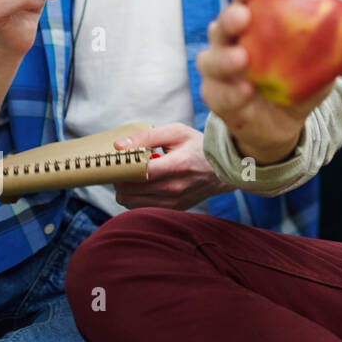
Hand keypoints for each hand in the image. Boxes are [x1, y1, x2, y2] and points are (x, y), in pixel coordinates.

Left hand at [112, 124, 232, 209]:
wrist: (224, 168)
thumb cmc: (199, 147)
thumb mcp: (176, 132)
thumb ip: (146, 137)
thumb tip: (118, 146)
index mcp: (175, 166)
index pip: (135, 173)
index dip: (120, 168)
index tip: (118, 161)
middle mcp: (174, 188)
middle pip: (129, 191)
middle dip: (120, 179)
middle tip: (124, 167)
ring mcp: (174, 201)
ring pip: (131, 203)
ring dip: (125, 190)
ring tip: (134, 176)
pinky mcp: (174, 209)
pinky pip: (141, 208)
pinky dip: (136, 197)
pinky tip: (144, 185)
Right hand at [196, 0, 341, 164]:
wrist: (281, 122)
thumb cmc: (298, 80)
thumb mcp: (322, 68)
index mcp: (255, 22)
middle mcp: (231, 40)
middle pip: (222, 23)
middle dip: (230, 17)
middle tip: (243, 18)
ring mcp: (219, 68)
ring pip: (210, 58)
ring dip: (224, 57)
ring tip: (243, 59)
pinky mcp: (216, 95)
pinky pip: (217, 92)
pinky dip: (230, 91)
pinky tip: (245, 91)